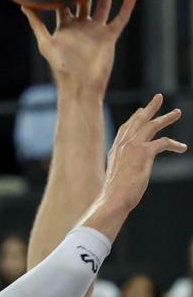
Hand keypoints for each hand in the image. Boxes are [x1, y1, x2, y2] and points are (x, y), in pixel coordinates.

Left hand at [22, 0, 135, 94]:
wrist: (79, 85)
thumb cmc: (60, 67)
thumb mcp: (45, 42)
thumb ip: (36, 24)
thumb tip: (23, 4)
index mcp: (65, 26)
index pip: (65, 3)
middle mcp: (81, 26)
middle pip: (86, 0)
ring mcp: (96, 31)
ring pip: (103, 5)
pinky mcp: (109, 37)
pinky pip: (120, 19)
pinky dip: (126, 8)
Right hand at [102, 94, 185, 214]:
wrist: (113, 198)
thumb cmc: (114, 194)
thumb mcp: (116, 177)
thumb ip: (122, 170)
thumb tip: (125, 176)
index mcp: (116, 149)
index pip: (125, 128)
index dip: (134, 118)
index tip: (140, 110)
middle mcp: (124, 144)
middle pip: (138, 120)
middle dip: (150, 108)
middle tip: (158, 97)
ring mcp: (134, 146)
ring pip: (152, 125)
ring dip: (166, 118)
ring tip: (177, 112)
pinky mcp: (144, 153)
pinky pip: (163, 142)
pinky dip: (174, 145)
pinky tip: (182, 148)